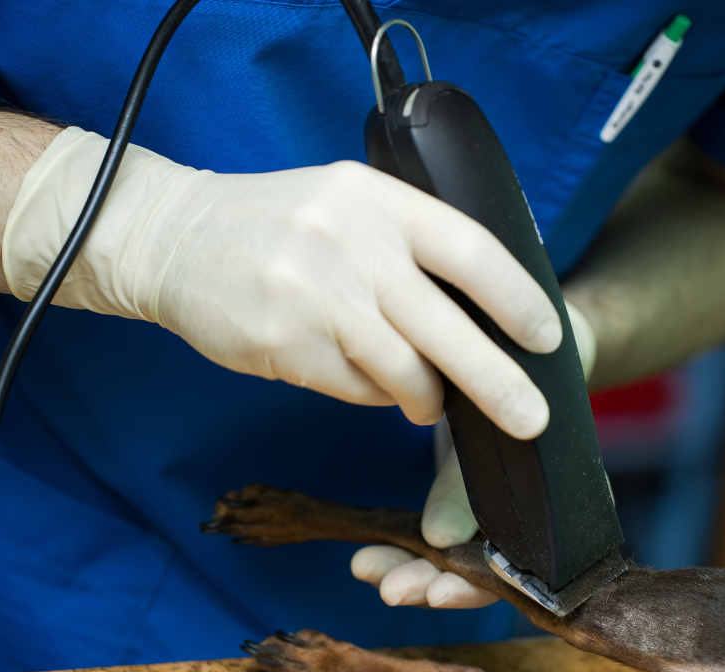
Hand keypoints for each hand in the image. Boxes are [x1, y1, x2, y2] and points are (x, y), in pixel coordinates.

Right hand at [2, 127, 562, 438]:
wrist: (176, 237)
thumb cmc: (280, 226)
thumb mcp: (348, 204)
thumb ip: (409, 242)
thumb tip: (489, 309)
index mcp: (377, 200)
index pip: (469, 249)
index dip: (515, 299)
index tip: (547, 338)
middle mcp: (349, 242)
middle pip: (444, 327)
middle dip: (496, 383)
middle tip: (531, 419)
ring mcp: (312, 294)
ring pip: (400, 370)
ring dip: (425, 398)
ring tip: (430, 403)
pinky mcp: (281, 341)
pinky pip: (352, 387)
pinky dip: (371, 393)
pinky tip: (361, 376)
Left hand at [351, 301, 597, 607]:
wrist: (528, 328)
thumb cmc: (533, 366)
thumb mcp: (500, 413)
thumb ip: (471, 478)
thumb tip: (438, 540)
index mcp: (567, 499)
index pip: (530, 568)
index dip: (481, 588)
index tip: (438, 594)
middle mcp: (537, 513)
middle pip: (488, 574)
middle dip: (434, 585)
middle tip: (390, 589)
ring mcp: (501, 505)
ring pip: (459, 558)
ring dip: (412, 569)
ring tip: (368, 570)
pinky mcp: (468, 490)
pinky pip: (438, 532)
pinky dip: (403, 545)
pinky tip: (366, 556)